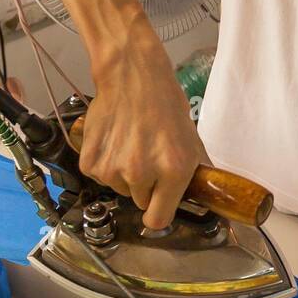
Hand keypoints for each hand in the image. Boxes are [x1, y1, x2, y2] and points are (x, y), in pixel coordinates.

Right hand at [79, 28, 210, 228]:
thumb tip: (206, 194)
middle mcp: (142, 174)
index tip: (157, 206)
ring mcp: (113, 169)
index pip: (159, 219)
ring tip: (130, 143)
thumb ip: (195, 173)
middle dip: (145, 186)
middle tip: (147, 157)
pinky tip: (114, 141)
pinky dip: (105, 163)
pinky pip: (99, 176)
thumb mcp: (191, 139)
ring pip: (120, 188)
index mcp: (173, 171)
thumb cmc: (165, 105)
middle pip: (140, 202)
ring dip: (124, 173)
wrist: (132, 77)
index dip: (158, 213)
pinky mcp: (90, 163)